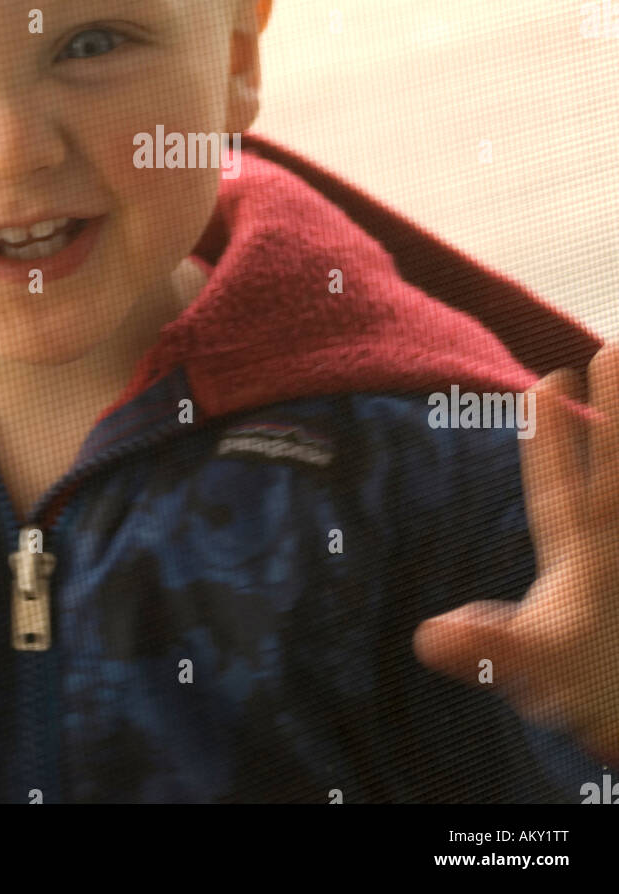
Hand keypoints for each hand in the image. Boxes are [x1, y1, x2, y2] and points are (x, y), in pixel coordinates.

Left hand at [412, 349, 618, 762]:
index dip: (551, 439)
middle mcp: (610, 545)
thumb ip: (490, 648)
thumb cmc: (577, 681)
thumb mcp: (536, 665)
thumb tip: (430, 637)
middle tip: (614, 347)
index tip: (545, 382)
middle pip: (618, 471)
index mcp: (576, 555)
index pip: (560, 485)